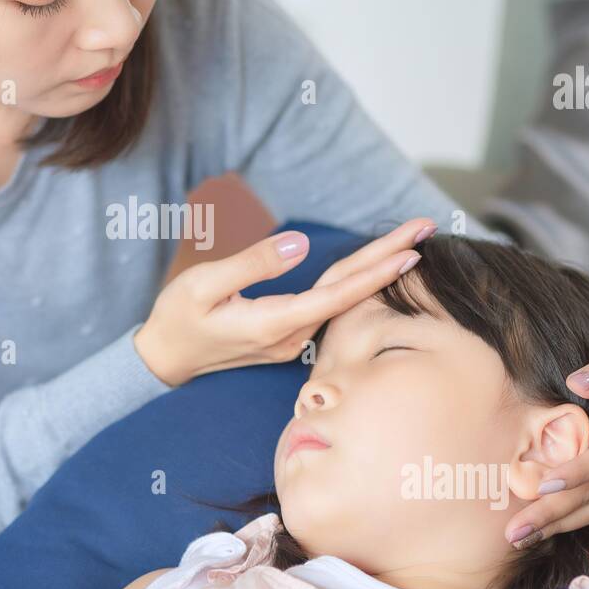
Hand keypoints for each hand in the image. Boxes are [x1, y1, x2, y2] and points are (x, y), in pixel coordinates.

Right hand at [134, 217, 434, 386]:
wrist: (163, 360)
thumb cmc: (177, 318)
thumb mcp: (204, 284)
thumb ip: (252, 264)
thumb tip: (300, 244)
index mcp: (273, 324)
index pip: (338, 295)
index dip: (376, 272)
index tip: (411, 249)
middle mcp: (291, 337)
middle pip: (349, 294)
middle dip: (389, 260)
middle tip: (426, 227)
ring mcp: (291, 340)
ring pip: (341, 300)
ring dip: (375, 271)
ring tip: (409, 244)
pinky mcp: (285, 336)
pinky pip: (328, 307)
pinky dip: (354, 284)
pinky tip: (373, 270)